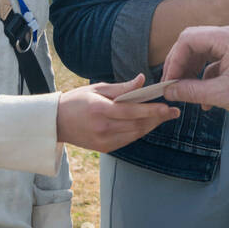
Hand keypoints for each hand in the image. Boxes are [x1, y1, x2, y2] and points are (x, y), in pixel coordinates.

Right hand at [55, 75, 177, 152]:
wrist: (55, 123)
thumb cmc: (76, 101)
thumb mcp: (97, 88)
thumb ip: (121, 87)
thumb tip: (142, 79)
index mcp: (100, 110)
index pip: (132, 111)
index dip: (152, 110)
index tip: (168, 107)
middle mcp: (102, 128)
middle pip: (137, 125)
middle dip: (157, 118)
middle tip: (173, 112)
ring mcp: (103, 141)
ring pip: (135, 134)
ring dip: (150, 126)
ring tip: (163, 116)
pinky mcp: (104, 148)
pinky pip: (128, 140)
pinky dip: (139, 132)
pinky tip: (147, 124)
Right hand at [163, 26, 228, 124]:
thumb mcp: (223, 95)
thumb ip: (192, 91)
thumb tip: (169, 91)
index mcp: (228, 38)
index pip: (188, 39)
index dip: (174, 60)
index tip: (168, 81)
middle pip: (194, 44)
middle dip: (181, 66)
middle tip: (172, 87)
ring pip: (203, 54)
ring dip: (192, 74)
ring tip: (186, 95)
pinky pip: (215, 63)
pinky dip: (206, 78)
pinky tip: (204, 99)